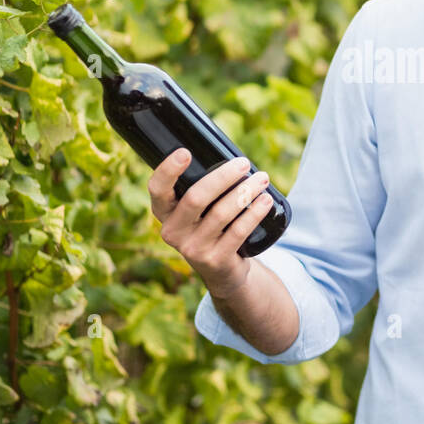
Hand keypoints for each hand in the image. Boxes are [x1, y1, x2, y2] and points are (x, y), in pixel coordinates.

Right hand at [147, 148, 274, 296]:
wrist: (223, 271)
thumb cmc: (211, 226)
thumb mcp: (198, 211)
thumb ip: (202, 186)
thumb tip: (228, 151)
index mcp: (164, 213)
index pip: (157, 189)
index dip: (168, 170)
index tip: (185, 152)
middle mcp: (172, 231)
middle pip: (196, 198)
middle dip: (222, 176)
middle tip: (243, 162)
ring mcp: (193, 248)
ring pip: (221, 213)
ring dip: (245, 192)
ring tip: (262, 179)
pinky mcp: (215, 260)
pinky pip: (238, 232)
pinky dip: (254, 213)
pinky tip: (265, 201)